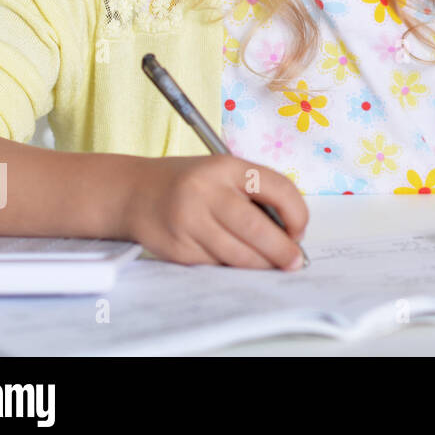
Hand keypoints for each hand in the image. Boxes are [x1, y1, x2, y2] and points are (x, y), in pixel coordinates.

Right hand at [120, 155, 308, 268]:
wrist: (134, 192)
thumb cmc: (191, 183)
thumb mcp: (224, 173)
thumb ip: (256, 194)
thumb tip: (291, 233)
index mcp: (226, 167)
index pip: (276, 187)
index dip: (297, 212)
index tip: (300, 230)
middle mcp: (206, 191)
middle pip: (255, 228)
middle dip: (281, 249)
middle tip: (294, 261)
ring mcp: (188, 221)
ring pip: (236, 253)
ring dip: (260, 264)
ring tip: (273, 266)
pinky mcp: (176, 248)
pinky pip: (215, 265)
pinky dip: (233, 267)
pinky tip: (239, 264)